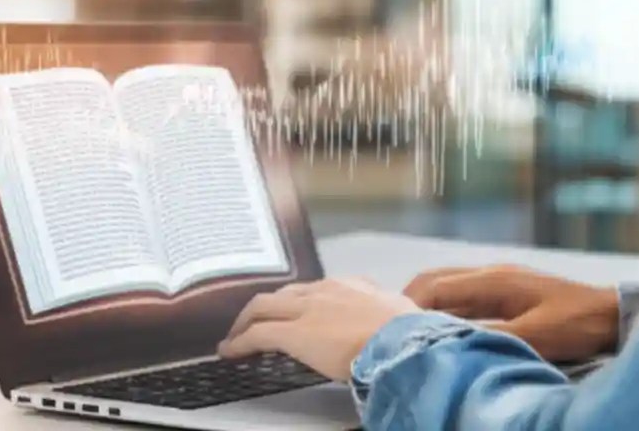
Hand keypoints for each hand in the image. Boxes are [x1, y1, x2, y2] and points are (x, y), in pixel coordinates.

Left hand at [218, 278, 419, 380]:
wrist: (401, 341)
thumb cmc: (409, 333)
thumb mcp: (402, 314)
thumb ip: (390, 314)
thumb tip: (398, 320)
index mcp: (353, 287)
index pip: (316, 289)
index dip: (299, 301)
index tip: (293, 310)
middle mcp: (325, 291)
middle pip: (284, 293)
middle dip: (265, 307)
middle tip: (253, 321)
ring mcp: (307, 310)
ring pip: (264, 306)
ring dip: (247, 321)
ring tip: (237, 335)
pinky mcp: (293, 333)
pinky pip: (257, 334)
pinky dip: (239, 342)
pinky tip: (229, 352)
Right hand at [404, 266, 618, 361]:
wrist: (610, 313)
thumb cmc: (575, 322)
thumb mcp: (533, 336)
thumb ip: (489, 336)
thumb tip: (447, 340)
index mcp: (492, 280)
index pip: (435, 286)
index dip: (408, 305)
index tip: (390, 326)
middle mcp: (491, 274)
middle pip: (435, 280)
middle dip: (409, 301)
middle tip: (393, 327)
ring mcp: (499, 280)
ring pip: (449, 285)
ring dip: (427, 304)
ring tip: (412, 329)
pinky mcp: (508, 291)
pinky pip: (464, 295)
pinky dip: (445, 308)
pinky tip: (444, 328)